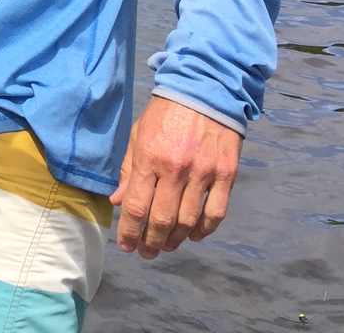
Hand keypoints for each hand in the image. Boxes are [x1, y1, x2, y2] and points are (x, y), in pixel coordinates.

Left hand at [110, 95, 241, 258]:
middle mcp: (175, 169)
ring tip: (167, 246)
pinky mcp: (226, 174)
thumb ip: (128, 170)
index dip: (128, 231)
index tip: (126, 245)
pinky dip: (204, 230)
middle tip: (146, 252)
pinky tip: (194, 235)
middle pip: (161, 219)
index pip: (135, 206)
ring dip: (175, 240)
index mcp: (149, 157)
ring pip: (188, 220)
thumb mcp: (138, 135)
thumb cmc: (166, 113)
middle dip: (151, 242)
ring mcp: (203, 173)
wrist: (205, 89)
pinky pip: (216, 212)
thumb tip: (117, 202)